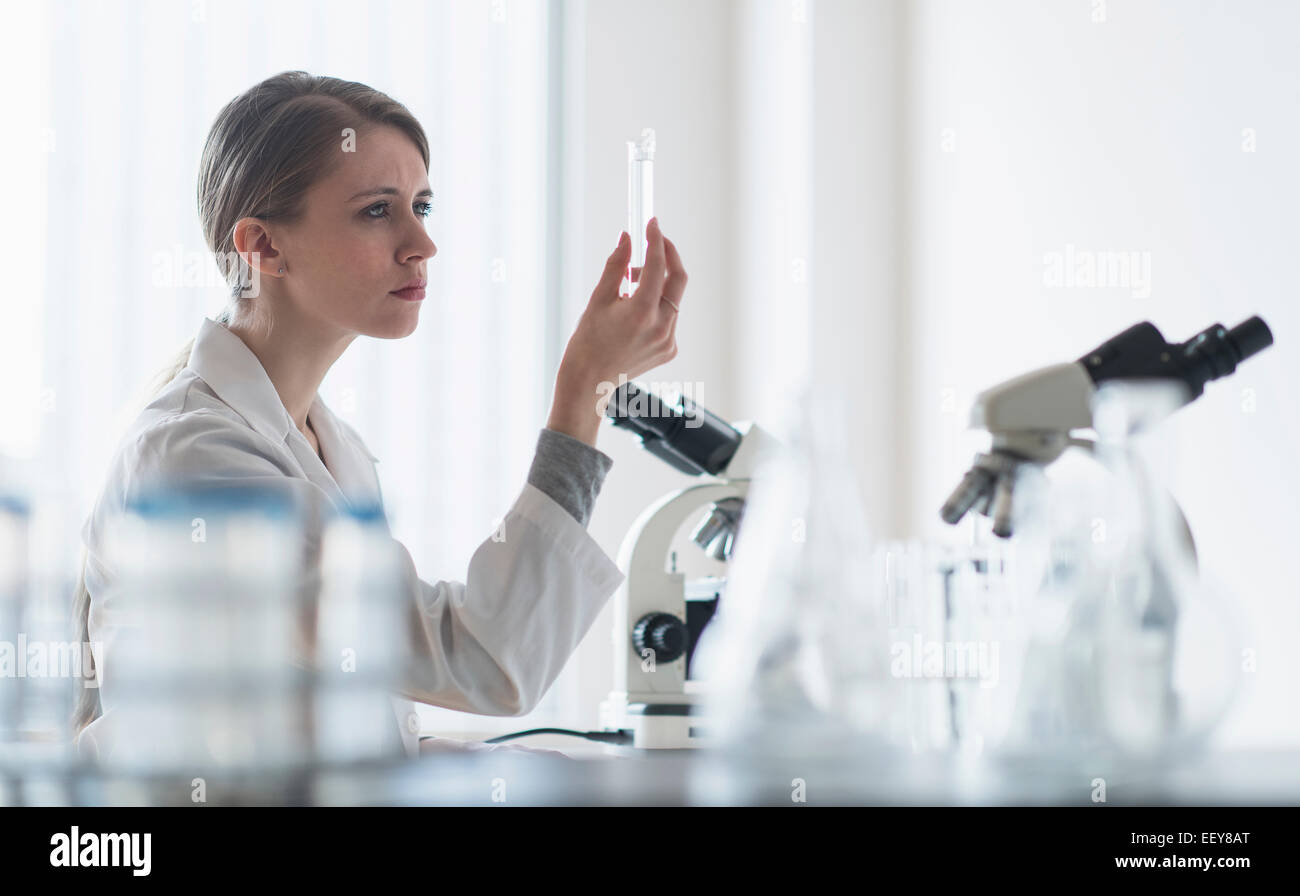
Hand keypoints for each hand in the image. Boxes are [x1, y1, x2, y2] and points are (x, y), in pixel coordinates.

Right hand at [546, 217, 687, 445]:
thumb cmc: (587, 341)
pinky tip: (633, 311)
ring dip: (658, 282)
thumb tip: (627, 238)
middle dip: (668, 256)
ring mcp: (668, 340)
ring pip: (674, 298)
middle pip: (679, 279)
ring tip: (629, 284)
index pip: (658, 266)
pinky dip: (657, 304)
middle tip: (653, 241)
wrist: (589, 382)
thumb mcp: (598, 299)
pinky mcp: (670, 350)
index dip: (656, 240)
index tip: (652, 223)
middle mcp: (661, 327)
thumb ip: (616, 266)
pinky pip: (670, 317)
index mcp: (642, 312)